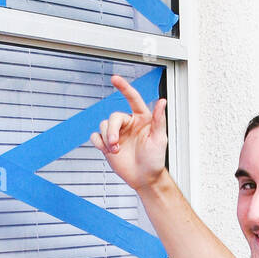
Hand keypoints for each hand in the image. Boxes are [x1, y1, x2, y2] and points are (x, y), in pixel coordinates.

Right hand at [89, 74, 166, 190]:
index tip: (115, 79)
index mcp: (142, 118)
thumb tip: (162, 101)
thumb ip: (159, 119)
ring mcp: (118, 134)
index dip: (124, 88)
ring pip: (103, 125)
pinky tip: (107, 150)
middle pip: (113, 117)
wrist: (145, 178)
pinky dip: (98, 142)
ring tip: (115, 150)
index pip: (132, 99)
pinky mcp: (107, 144)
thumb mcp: (159, 139)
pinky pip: (96, 136)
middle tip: (115, 143)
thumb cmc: (155, 159)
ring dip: (107, 138)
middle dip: (112, 130)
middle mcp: (129, 124)